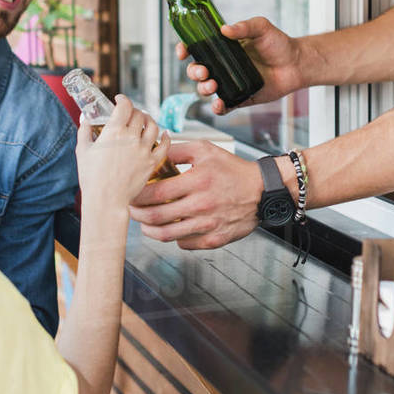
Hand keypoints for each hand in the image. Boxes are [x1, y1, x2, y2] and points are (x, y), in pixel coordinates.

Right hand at [76, 95, 165, 210]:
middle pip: (139, 114)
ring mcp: (143, 150)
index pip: (124, 106)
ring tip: (145, 122)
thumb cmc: (91, 177)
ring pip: (153, 126)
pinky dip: (166, 137)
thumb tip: (85, 120)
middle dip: (134, 111)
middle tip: (130, 114)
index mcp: (114, 131)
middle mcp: (131, 137)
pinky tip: (165, 134)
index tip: (120, 100)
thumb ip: (85, 131)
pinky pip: (165, 146)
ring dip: (149, 120)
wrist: (105, 200)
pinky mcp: (151, 162)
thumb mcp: (83, 151)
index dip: (123, 99)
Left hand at [129, 140, 263, 249]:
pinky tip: (172, 228)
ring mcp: (207, 225)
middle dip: (137, 214)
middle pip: (156, 217)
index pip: (155, 193)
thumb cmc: (232, 170)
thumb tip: (153, 152)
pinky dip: (173, 237)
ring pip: (166, 235)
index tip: (131, 194)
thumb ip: (177, 150)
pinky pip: (184, 244)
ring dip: (149, 230)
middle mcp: (201, 205)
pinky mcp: (213, 240)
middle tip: (131, 210)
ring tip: (145, 222)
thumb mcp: (205, 150)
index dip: (137, 196)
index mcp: (197, 181)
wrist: (261, 191)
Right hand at [175, 17, 303, 113]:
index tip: (183, 51)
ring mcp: (230, 83)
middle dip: (194, 72)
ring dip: (202, 89)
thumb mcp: (262, 28)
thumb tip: (225, 29)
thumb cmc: (279, 44)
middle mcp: (223, 66)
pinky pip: (224, 106)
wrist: (296, 64)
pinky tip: (219, 104)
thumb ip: (244, 26)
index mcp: (223, 48)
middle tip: (204, 71)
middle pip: (196, 71)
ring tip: (213, 84)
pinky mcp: (240, 98)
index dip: (185, 50)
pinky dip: (217, 107)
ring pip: (205, 89)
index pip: (197, 49)